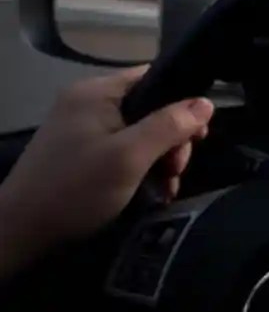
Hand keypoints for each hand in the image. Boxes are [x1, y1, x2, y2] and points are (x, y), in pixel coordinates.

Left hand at [0, 67, 212, 277]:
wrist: (19, 233)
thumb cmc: (76, 189)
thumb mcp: (130, 157)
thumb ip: (170, 126)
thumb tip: (206, 103)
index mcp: (97, 92)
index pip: (154, 77)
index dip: (183, 102)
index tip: (198, 136)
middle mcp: (88, 103)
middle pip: (151, 109)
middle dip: (172, 140)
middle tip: (175, 172)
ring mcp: (81, 130)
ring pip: (140, 134)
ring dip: (160, 160)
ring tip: (165, 189)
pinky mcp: (79, 155)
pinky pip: (123, 151)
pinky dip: (141, 169)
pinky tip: (150, 192)